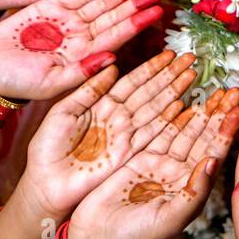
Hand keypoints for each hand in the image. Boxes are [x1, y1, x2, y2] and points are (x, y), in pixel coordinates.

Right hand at [0, 0, 163, 101]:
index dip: (137, 22)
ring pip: (99, 0)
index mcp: (85, 54)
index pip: (117, 35)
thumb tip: (111, 61)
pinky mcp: (49, 4)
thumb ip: (82, 72)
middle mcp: (80, 35)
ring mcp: (66, 18)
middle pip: (113, 14)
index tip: (157, 11)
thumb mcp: (52, 83)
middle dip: (136, 1)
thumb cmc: (18, 83)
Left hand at [15, 51, 199, 223]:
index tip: (168, 54)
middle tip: (190, 59)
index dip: (151, 68)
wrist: (46, 184)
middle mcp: (118, 117)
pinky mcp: (129, 154)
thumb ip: (88, 90)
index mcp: (101, 104)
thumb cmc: (47, 149)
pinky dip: (169, 121)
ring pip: (156, 109)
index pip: (131, 81)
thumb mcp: (63, 112)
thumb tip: (112, 67)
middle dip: (170, 76)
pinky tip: (183, 107)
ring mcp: (125, 135)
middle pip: (149, 92)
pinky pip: (153, 134)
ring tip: (192, 75)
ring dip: (175, 93)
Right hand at [66, 81, 238, 238]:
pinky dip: (171, 115)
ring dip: (199, 111)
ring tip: (215, 89)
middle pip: (203, 138)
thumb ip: (193, 191)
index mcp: (192, 190)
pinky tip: (183, 99)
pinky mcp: (139, 158)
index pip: (214, 154)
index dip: (227, 132)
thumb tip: (212, 162)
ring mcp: (159, 165)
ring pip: (184, 131)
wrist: (96, 238)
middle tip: (233, 90)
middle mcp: (179, 175)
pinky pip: (159, 131)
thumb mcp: (170, 218)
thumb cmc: (135, 237)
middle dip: (218, 114)